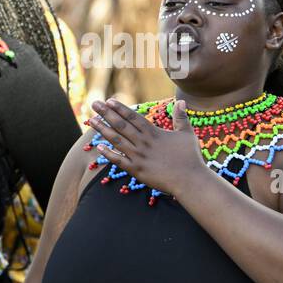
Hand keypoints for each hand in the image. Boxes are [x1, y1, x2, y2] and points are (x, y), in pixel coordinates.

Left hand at [87, 98, 207, 197]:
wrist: (190, 181)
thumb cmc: (191, 158)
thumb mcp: (187, 134)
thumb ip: (182, 118)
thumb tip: (182, 101)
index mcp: (154, 133)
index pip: (133, 117)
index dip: (120, 108)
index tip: (109, 101)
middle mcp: (143, 143)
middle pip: (121, 125)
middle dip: (106, 113)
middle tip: (94, 104)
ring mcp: (138, 157)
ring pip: (116, 140)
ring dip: (102, 129)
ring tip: (91, 120)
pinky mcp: (137, 170)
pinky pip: (118, 161)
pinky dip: (108, 154)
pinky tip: (99, 146)